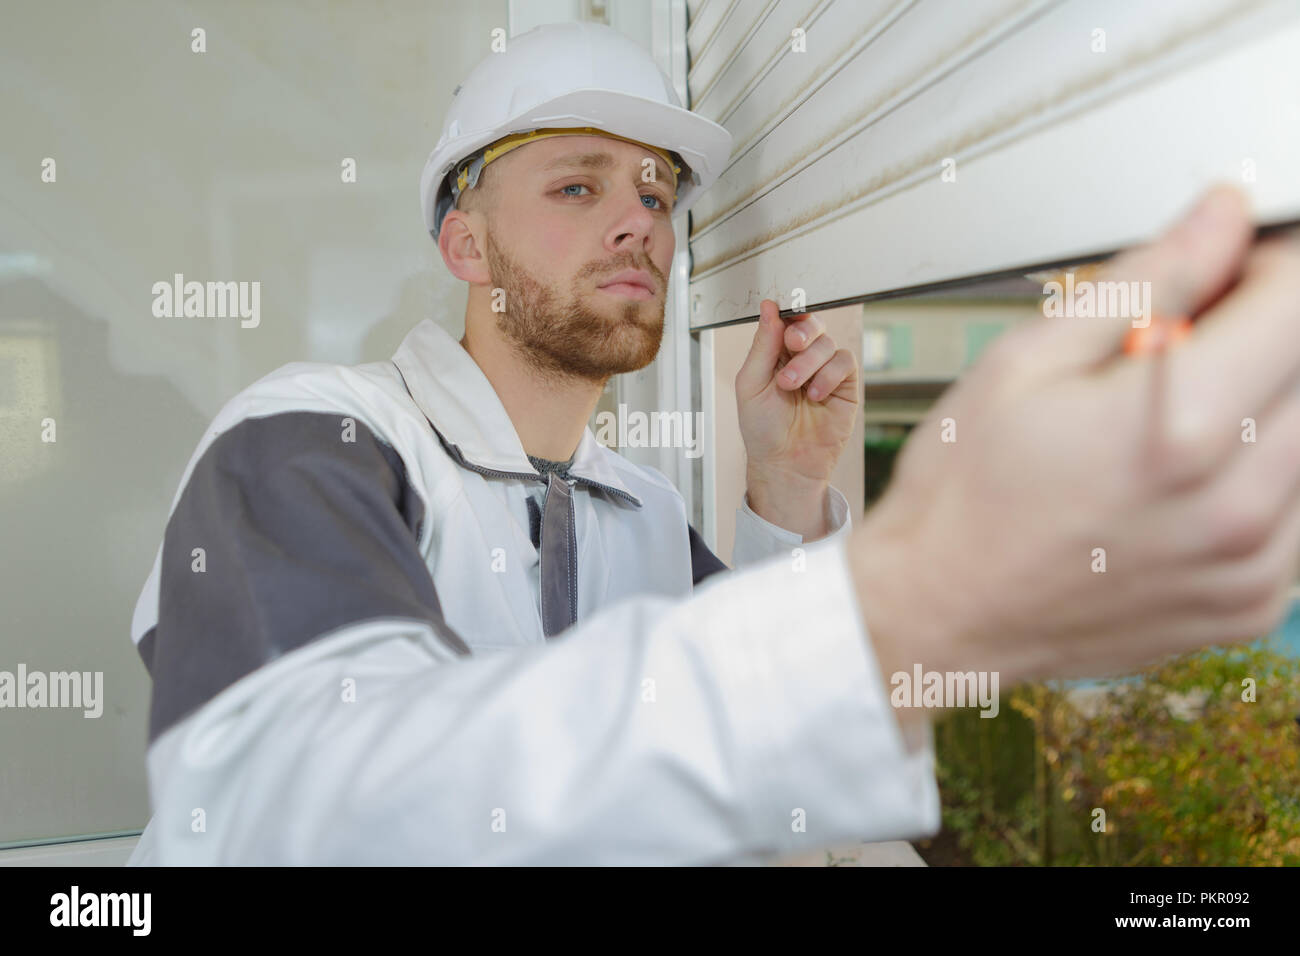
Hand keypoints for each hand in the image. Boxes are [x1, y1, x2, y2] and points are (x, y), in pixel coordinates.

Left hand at [735, 299, 859, 537]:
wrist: (784, 464)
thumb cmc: (763, 429)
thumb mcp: (751, 383)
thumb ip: (763, 345)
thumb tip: (769, 308)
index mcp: (776, 354)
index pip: (787, 321)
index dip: (789, 316)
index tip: (785, 318)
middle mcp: (802, 359)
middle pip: (812, 325)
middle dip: (803, 331)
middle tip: (792, 343)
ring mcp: (825, 371)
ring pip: (827, 343)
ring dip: (809, 362)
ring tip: (792, 386)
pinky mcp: (845, 386)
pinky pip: (845, 363)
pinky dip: (829, 375)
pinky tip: (815, 395)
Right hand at [847, 184, 1299, 708]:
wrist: (937, 613)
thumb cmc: (962, 496)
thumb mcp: (1028, 360)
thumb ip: (1146, 281)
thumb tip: (1223, 217)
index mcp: (1184, 426)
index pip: (1295, 298)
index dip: (1263, 265)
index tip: (1229, 265)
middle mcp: (1238, 504)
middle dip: (1261, 336)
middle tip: (1182, 346)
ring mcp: (1255, 565)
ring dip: (1261, 409)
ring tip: (1170, 423)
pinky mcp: (1253, 604)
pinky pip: (1296, 513)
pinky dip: (1257, 478)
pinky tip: (1180, 481)